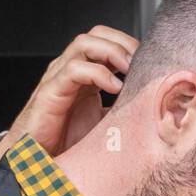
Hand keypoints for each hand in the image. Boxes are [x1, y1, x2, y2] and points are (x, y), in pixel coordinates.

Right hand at [0, 26, 138, 169]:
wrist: (42, 161)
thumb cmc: (70, 142)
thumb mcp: (106, 123)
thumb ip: (124, 110)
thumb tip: (153, 111)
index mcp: (87, 74)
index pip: (107, 40)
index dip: (128, 44)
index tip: (149, 60)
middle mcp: (72, 69)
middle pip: (97, 34)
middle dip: (123, 42)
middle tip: (141, 61)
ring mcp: (60, 76)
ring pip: (84, 43)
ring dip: (111, 51)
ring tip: (129, 70)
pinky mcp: (51, 91)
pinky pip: (73, 68)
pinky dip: (97, 72)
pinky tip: (114, 87)